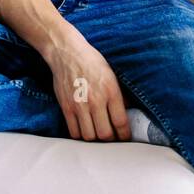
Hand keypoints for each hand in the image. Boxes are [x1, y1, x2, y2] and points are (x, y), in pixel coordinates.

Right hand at [42, 25, 130, 141]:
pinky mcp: (66, 108)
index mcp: (111, 91)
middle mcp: (96, 101)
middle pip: (105, 134)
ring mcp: (79, 106)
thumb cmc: (92, 62)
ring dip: (95, 139)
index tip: (126, 138)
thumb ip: (120, 95)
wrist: (67, 53)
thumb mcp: (112, 75)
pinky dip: (80, 135)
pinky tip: (85, 131)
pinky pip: (73, 131)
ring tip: (98, 135)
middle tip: (112, 138)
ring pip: (89, 136)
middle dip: (110, 140)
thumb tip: (127, 111)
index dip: (125, 135)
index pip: (120, 122)